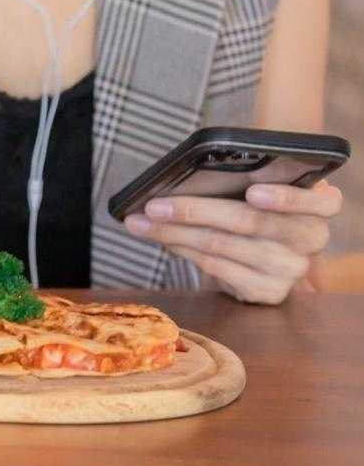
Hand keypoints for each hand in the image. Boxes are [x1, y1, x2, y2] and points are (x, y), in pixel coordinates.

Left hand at [123, 181, 341, 303]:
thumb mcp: (265, 188)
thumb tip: (188, 174)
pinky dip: (183, 250)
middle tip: (154, 206)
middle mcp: (311, 238)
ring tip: (144, 223)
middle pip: (249, 222)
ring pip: (222, 245)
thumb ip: (247, 179)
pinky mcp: (268, 291)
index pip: (317, 201)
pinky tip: (163, 239)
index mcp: (320, 205)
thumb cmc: (261, 207)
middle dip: (194, 211)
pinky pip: (216, 267)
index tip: (252, 191)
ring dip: (175, 233)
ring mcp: (291, 269)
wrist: (271, 252)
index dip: (285, 198)